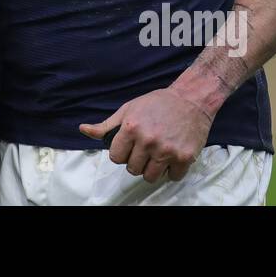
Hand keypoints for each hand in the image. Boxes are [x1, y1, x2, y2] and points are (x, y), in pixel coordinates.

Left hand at [78, 87, 214, 183]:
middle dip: (136, 161)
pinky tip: (171, 157)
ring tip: (157, 155)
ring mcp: (166, 150)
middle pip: (132, 169)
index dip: (121, 153)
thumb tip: (83, 130)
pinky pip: (172, 177)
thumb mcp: (128, 109)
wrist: (191, 99)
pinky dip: (171, 171)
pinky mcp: (184, 157)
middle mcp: (148, 140)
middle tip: (145, 150)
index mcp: (131, 128)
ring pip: (150, 177)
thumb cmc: (157, 103)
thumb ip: (106, 125)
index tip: (129, 147)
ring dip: (152, 169)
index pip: (115, 157)